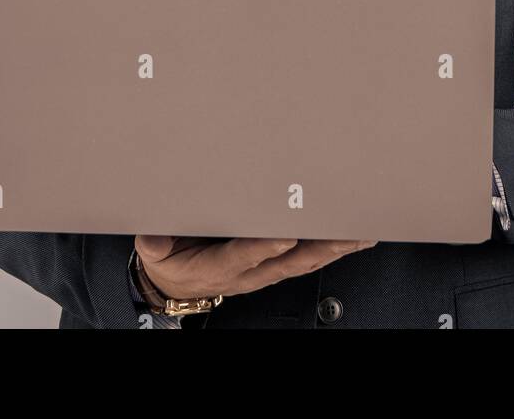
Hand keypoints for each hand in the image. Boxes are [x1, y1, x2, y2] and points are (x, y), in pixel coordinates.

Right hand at [134, 235, 376, 300]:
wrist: (178, 283)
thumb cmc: (172, 260)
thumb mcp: (154, 252)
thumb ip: (155, 243)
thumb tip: (153, 236)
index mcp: (218, 267)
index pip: (243, 256)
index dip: (263, 247)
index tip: (283, 235)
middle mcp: (250, 272)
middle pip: (288, 260)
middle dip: (318, 245)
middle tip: (342, 229)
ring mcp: (267, 270)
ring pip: (306, 260)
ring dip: (335, 246)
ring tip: (360, 230)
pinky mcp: (277, 266)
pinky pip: (310, 258)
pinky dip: (335, 247)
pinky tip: (356, 237)